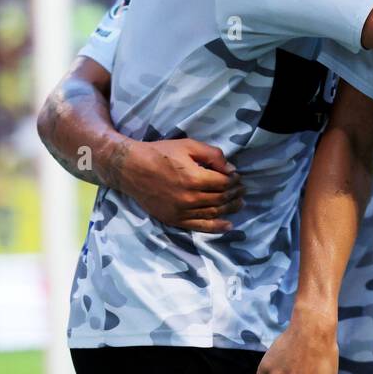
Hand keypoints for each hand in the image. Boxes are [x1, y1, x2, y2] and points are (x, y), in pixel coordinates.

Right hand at [107, 138, 244, 232]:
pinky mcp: (173, 219)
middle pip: (221, 199)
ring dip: (230, 209)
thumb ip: (213, 155)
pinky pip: (199, 226)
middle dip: (235, 194)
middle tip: (242, 190)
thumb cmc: (160, 153)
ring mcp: (180, 211)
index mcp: (194, 178)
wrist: (130, 168)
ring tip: (239, 204)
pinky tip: (228, 225)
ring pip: (213, 213)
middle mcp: (189, 198)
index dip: (235, 181)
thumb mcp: (188, 145)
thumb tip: (231, 169)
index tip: (237, 177)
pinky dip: (216, 227)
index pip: (224, 183)